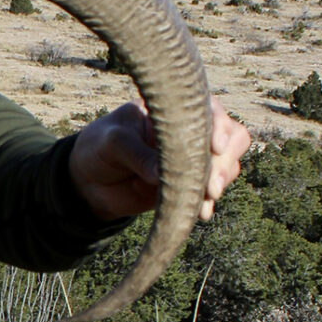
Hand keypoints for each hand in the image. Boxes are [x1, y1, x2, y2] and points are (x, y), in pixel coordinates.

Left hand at [68, 94, 250, 224]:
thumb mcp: (112, 143)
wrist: (90, 181)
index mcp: (173, 108)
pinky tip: (201, 213)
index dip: (219, 126)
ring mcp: (194, 157)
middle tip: (211, 185)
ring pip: (228, 163)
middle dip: (224, 161)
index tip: (215, 147)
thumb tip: (161, 174)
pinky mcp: (190, 183)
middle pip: (232, 137)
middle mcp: (191, 130)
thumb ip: (136, 154)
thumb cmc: (100, 147)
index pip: (209, 108)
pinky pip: (211, 190)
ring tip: (207, 198)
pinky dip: (209, 201)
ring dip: (221, 181)